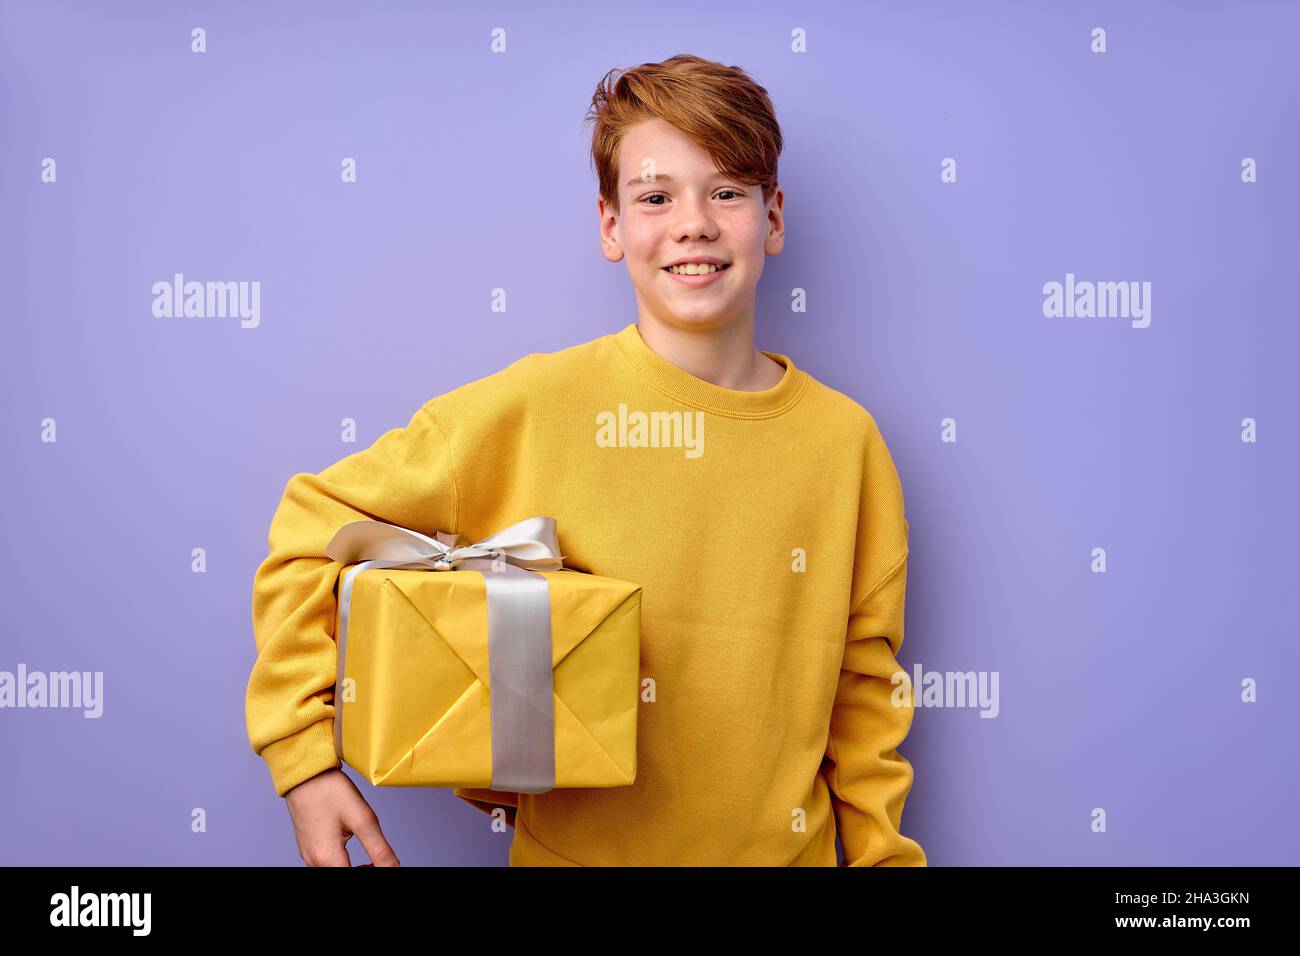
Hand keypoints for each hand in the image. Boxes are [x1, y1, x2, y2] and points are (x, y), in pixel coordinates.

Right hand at [283, 767, 399, 866]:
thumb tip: (393, 868)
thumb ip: (379, 849)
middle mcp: (314, 861)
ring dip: (353, 869)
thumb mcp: (362, 819)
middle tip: (381, 863)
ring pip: (334, 871)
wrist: (305, 774)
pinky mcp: (307, 847)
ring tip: (370, 860)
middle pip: (343, 876)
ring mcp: (308, 855)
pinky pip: (326, 864)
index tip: (384, 865)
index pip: (354, 878)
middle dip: (364, 871)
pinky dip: (341, 863)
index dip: (374, 872)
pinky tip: (352, 850)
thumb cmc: (330, 791)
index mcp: (327, 858)